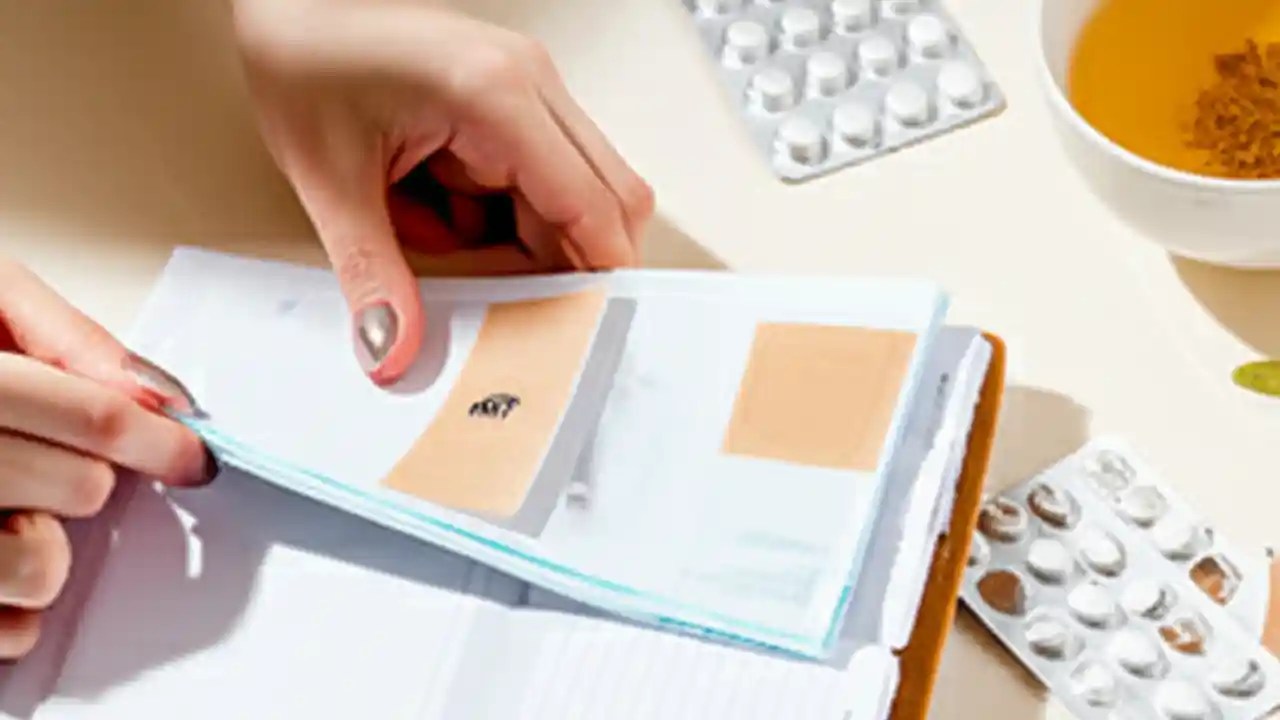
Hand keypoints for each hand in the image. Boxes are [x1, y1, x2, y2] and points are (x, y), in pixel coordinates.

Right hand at [0, 257, 216, 658]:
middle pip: (83, 487)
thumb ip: (65, 338)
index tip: (193, 455)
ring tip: (5, 513)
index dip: (158, 436)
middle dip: (89, 473)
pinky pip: (8, 635)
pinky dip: (17, 613)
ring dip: (47, 544)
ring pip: (44, 568)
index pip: (92, 415)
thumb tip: (159, 394)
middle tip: (45, 458)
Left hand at [234, 0, 654, 384]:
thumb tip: (396, 347)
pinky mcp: (508, 100)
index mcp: (497, 96)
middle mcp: (528, 83)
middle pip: (604, 199)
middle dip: (558, 259)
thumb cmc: (304, 55)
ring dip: (512, 234)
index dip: (599, 274)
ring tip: (426, 220)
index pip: (593, 203)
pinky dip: (490, 211)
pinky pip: (532, 178)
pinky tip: (428, 198)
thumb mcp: (331, 181)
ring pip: (568, 194)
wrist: (285, 1)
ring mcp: (525, 88)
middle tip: (499, 295)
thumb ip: (372, 275)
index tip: (586, 329)